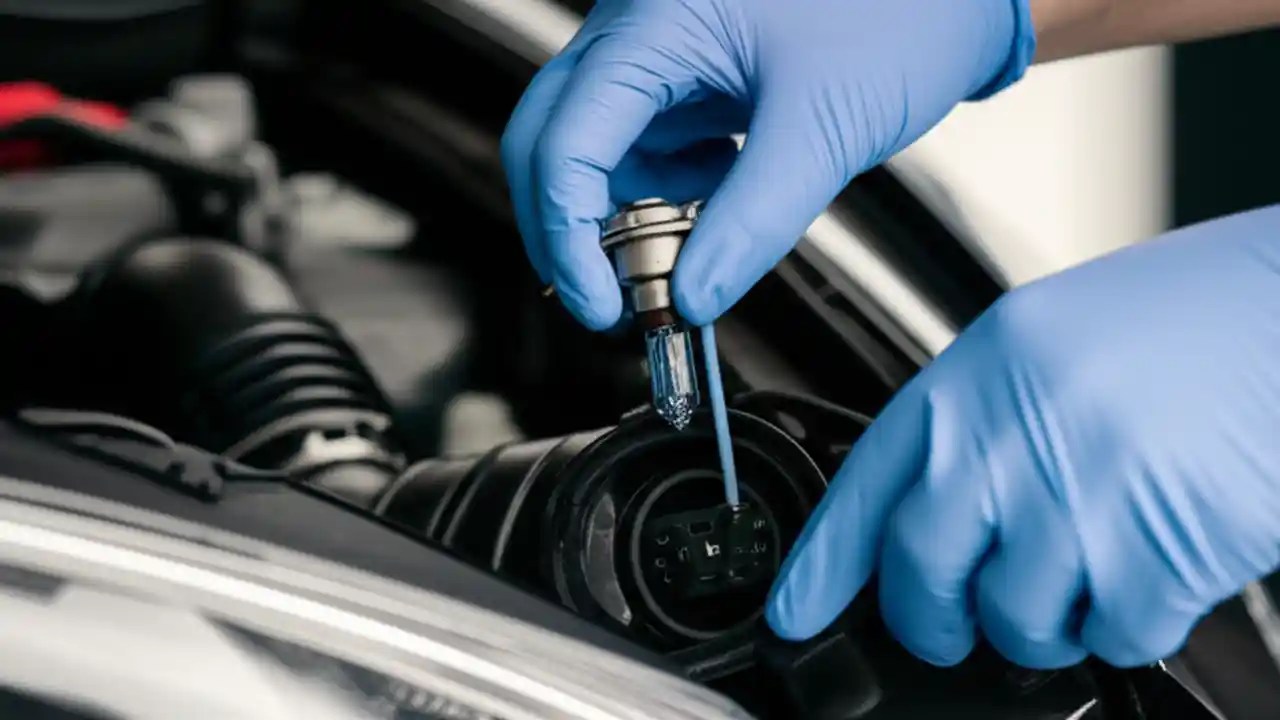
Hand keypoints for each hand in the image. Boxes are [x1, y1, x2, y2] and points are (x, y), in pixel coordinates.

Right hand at [502, 0, 1034, 329]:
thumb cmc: (904, 11)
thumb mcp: (822, 129)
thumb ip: (750, 223)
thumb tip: (694, 297)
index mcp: (655, 24)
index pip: (563, 139)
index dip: (565, 234)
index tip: (602, 306)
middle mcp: (640, 30)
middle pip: (552, 140)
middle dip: (572, 229)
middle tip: (613, 300)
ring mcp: (660, 49)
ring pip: (595, 147)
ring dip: (626, 211)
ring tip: (689, 242)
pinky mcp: (688, 72)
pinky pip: (646, 142)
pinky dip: (666, 188)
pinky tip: (718, 188)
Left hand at [766, 205, 1279, 668]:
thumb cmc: (1195, 324)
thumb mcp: (1054, 347)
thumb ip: (986, 423)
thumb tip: (938, 508)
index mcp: (978, 372)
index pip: (866, 483)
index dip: (823, 562)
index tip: (795, 611)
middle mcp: (1012, 431)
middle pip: (920, 571)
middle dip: (930, 621)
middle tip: (951, 629)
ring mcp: (1078, 494)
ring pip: (1013, 620)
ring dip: (1042, 626)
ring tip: (1086, 576)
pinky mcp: (1155, 552)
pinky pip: (1111, 635)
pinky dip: (1128, 624)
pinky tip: (1154, 570)